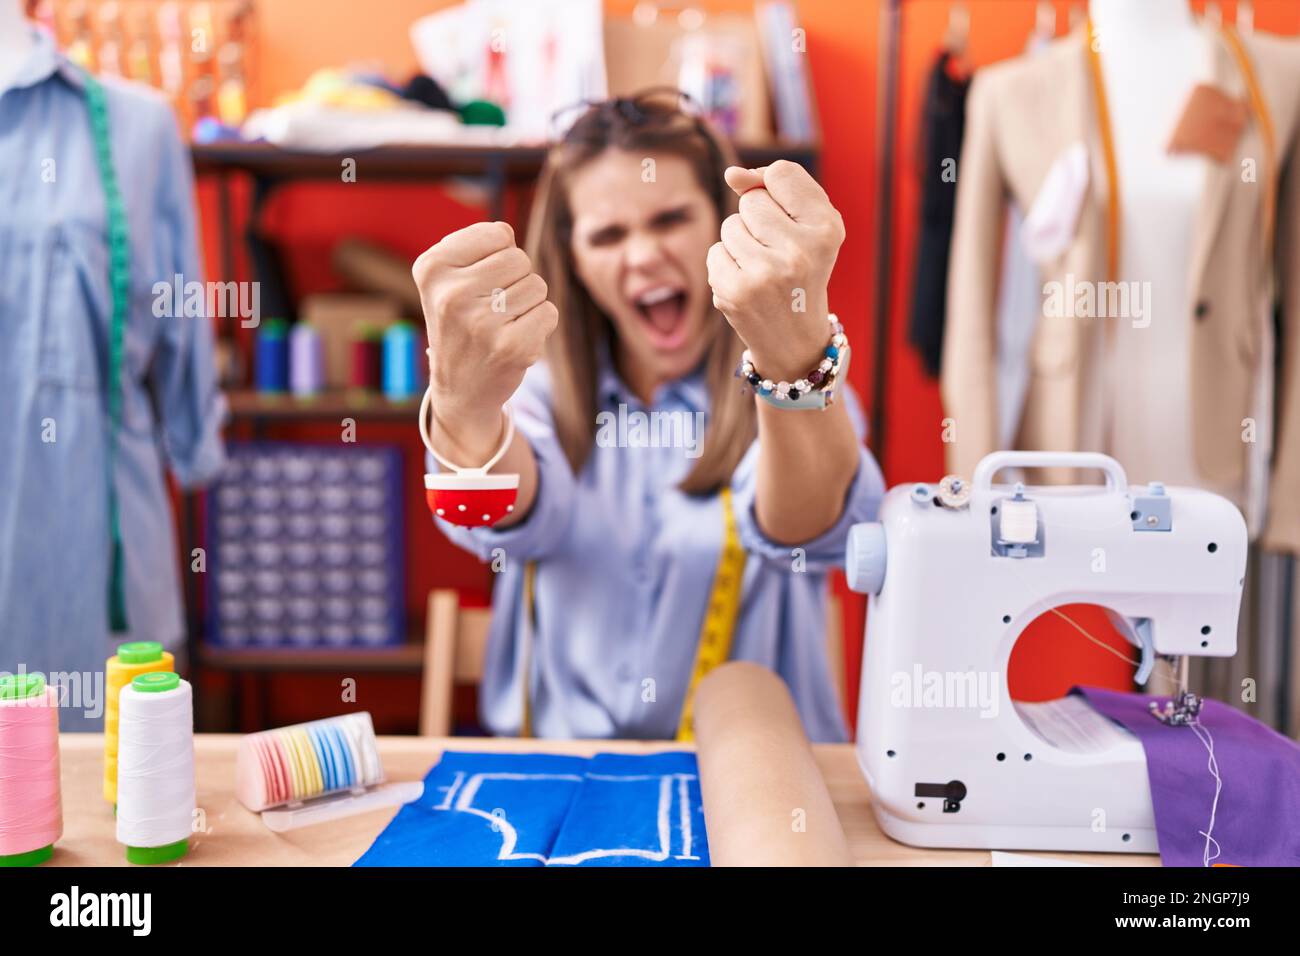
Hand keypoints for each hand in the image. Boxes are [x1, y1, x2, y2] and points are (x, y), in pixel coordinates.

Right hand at [413, 221, 557, 438]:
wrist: (460, 390)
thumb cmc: (461, 323)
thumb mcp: (448, 280)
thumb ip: (477, 247)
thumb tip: (506, 234)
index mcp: (431, 268)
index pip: (499, 233)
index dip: (500, 254)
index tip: (479, 281)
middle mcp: (451, 295)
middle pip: (520, 258)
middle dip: (516, 279)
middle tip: (493, 307)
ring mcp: (481, 323)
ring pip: (537, 285)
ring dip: (528, 303)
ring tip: (502, 324)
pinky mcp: (511, 348)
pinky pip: (549, 312)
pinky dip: (540, 324)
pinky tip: (515, 340)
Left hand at [706, 160, 845, 381]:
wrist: (795, 340)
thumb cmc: (802, 269)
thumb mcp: (807, 225)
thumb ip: (774, 188)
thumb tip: (731, 174)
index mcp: (827, 229)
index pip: (781, 173)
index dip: (776, 190)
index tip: (789, 219)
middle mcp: (800, 251)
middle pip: (751, 200)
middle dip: (756, 221)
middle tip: (777, 253)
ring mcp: (766, 274)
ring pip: (729, 226)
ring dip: (739, 244)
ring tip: (762, 270)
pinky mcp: (736, 292)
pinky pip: (715, 252)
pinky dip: (726, 266)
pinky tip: (747, 285)